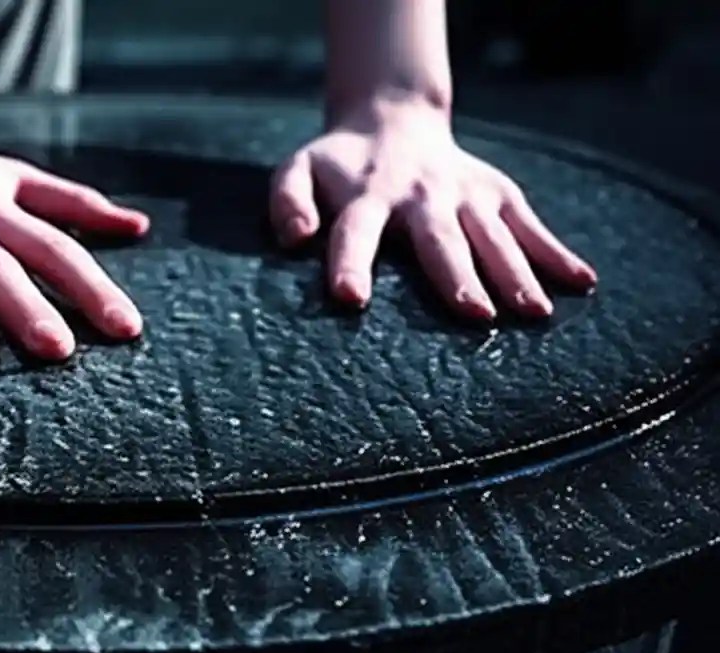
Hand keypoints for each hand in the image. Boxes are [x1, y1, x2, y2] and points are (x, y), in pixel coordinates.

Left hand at [269, 96, 597, 319]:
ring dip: (514, 273)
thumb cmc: (337, 168)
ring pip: (492, 237)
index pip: (354, 232)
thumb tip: (296, 237)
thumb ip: (287, 201)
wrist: (391, 122)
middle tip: (473, 314)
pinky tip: (582, 282)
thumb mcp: (297, 171)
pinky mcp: (498, 195)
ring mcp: (465, 194)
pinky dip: (556, 252)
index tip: (351, 299)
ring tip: (532, 313)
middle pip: (439, 239)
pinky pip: (530, 226)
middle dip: (456, 276)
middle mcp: (420, 196)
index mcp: (366, 197)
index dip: (350, 263)